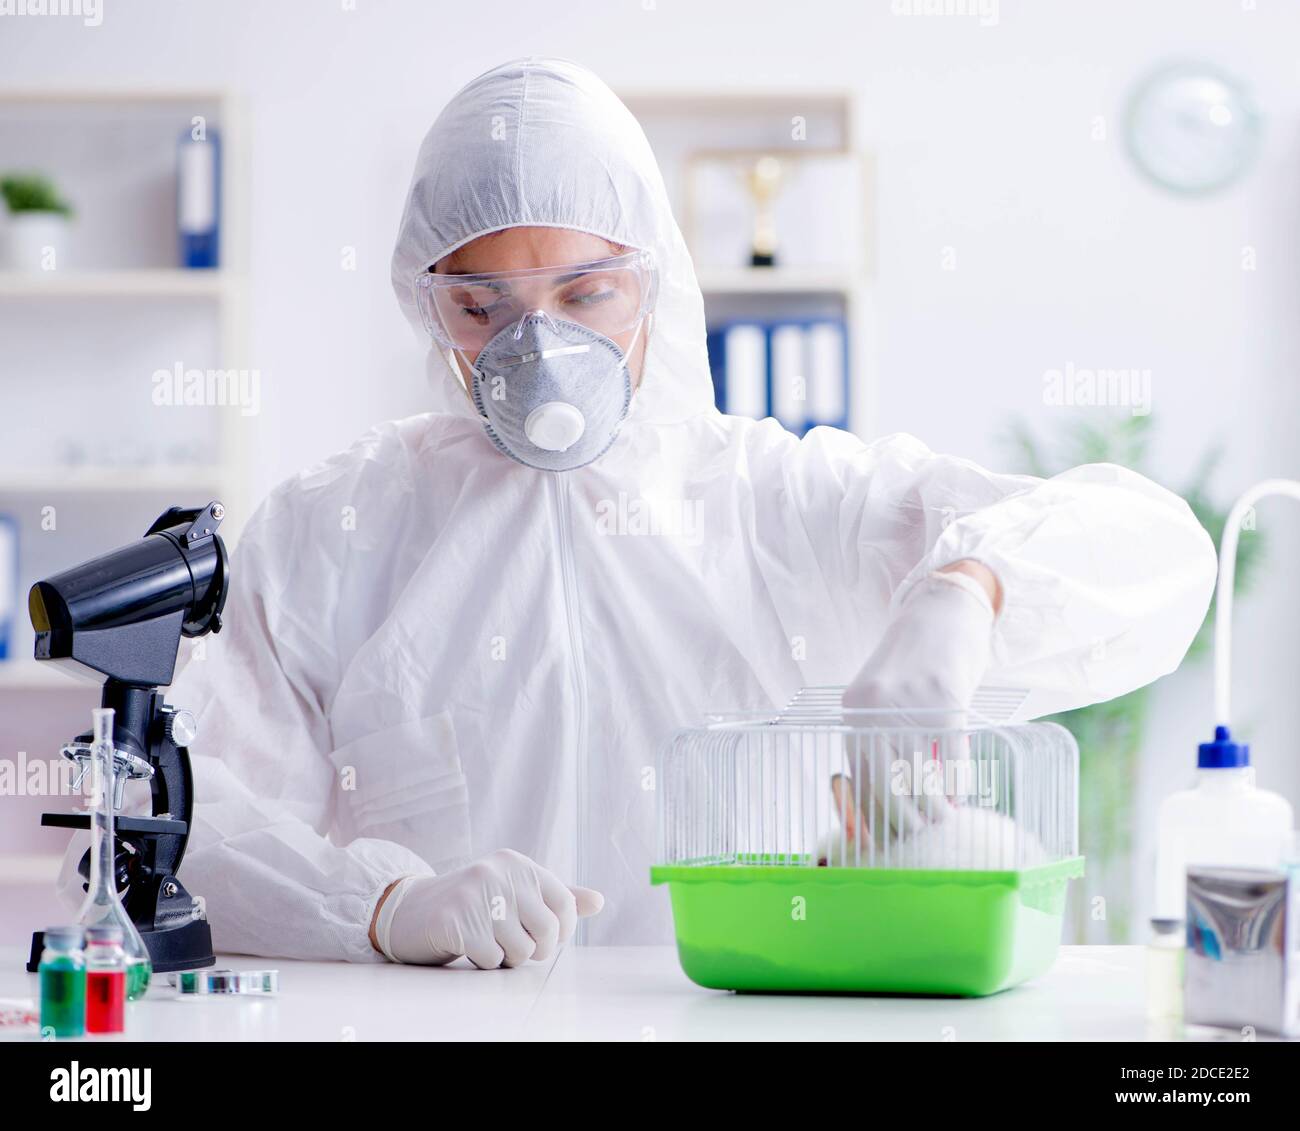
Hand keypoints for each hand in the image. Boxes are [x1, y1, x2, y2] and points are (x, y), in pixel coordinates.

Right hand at [372, 849, 603, 967]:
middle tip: (515, 948)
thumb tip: (599, 901)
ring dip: (507, 958)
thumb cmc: (473, 905)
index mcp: (518, 864)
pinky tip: (469, 946)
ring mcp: (475, 894)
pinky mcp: (454, 919)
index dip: (561, 931)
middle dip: (535, 950)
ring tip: (489, 943)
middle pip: (546, 929)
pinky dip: (484, 962)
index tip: (544, 939)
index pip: (565, 903)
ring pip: (519, 949)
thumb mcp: (515, 893)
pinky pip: (490, 958)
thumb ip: (555, 897)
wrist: (411, 910)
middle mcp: (499, 872)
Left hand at [840, 566, 997, 843]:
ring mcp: (913, 704)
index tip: (885, 839)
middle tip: (918, 835)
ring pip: (923, 779)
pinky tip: (960, 798)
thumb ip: (876, 740)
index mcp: (855, 710)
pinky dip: (957, 786)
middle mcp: (878, 708)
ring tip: (943, 821)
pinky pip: (953, 761)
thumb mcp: (880, 697)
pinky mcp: (949, 701)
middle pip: (888, 786)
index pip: (860, 778)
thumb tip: (882, 805)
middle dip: (904, 821)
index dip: (872, 816)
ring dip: (935, 809)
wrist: (942, 612)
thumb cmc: (911, 663)